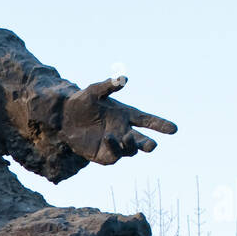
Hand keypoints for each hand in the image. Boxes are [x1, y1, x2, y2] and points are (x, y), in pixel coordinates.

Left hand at [55, 75, 175, 166]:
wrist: (63, 117)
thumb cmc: (81, 101)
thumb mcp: (94, 91)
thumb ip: (109, 86)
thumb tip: (124, 79)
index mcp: (126, 115)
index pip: (148, 120)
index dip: (161, 125)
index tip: (174, 129)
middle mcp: (123, 130)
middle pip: (142, 140)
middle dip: (148, 144)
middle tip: (152, 145)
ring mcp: (114, 144)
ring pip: (130, 150)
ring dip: (131, 146)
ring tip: (126, 138)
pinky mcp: (102, 154)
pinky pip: (114, 156)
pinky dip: (115, 149)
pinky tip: (109, 139)